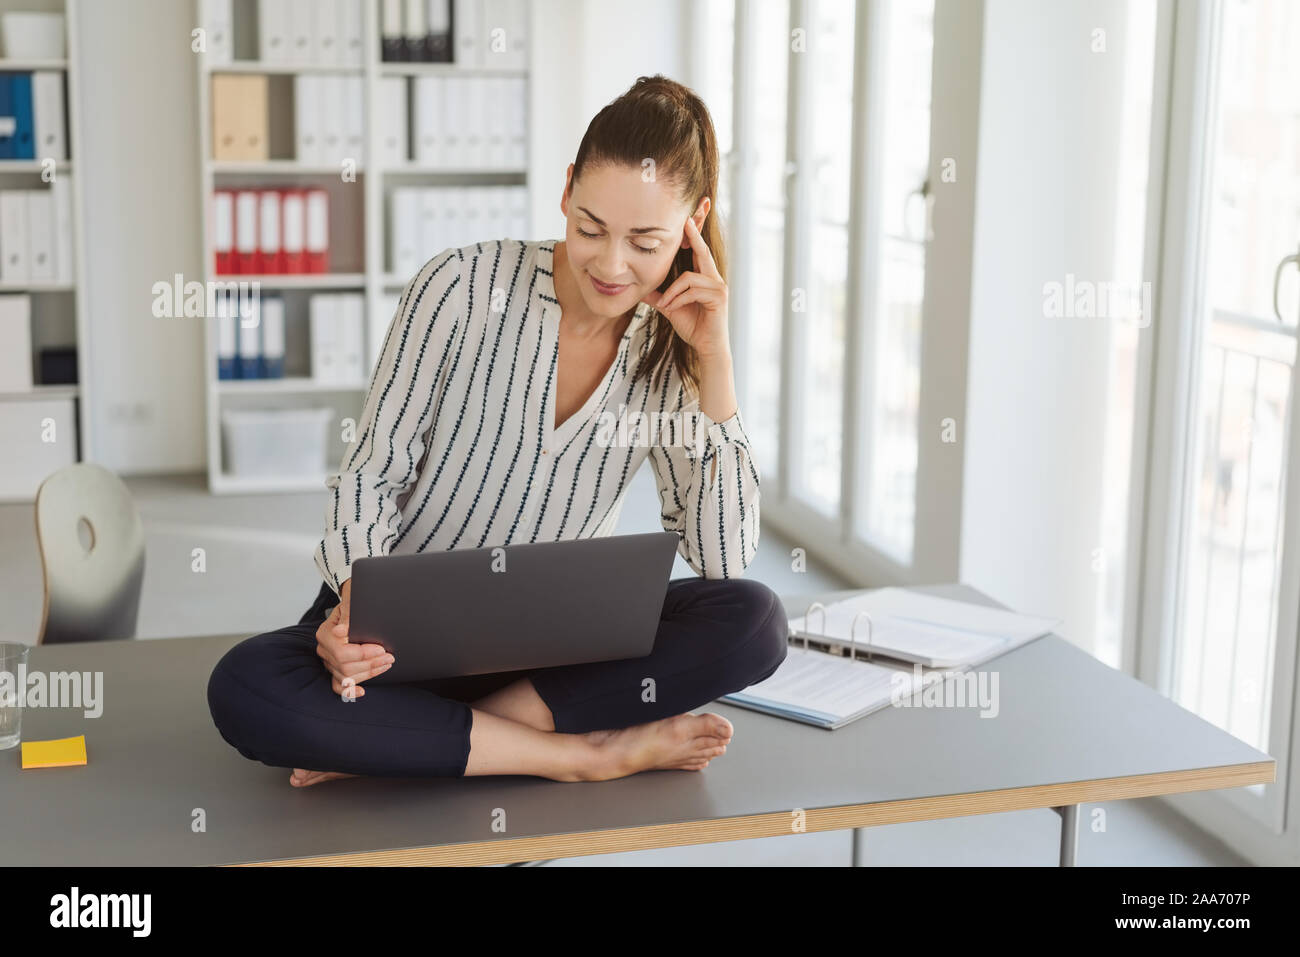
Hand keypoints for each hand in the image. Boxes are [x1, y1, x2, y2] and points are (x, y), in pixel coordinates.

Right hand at [314, 578, 393, 699]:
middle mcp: (323, 649)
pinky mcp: (335, 668)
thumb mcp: (352, 604)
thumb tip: (341, 631)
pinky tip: (361, 692)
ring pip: (346, 677)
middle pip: (345, 667)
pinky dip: (349, 691)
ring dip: (369, 673)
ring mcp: (328, 661)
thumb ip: (348, 618)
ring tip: (386, 664)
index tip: (381, 649)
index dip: (363, 654)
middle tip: (390, 657)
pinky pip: (338, 685)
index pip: (342, 652)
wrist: (353, 603)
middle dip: (371, 664)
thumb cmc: (354, 603)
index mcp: (325, 634)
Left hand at [640, 213, 730, 359]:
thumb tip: (640, 291)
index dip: (695, 233)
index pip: (699, 250)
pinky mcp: (718, 297)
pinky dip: (677, 299)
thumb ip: (658, 297)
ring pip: (689, 277)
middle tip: (687, 217)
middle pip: (702, 250)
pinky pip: (692, 290)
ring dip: (672, 292)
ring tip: (665, 305)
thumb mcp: (670, 307)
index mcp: (704, 276)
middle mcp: (714, 278)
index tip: (689, 216)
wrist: (706, 348)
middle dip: (695, 232)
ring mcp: (718, 286)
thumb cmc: (692, 327)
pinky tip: (671, 309)